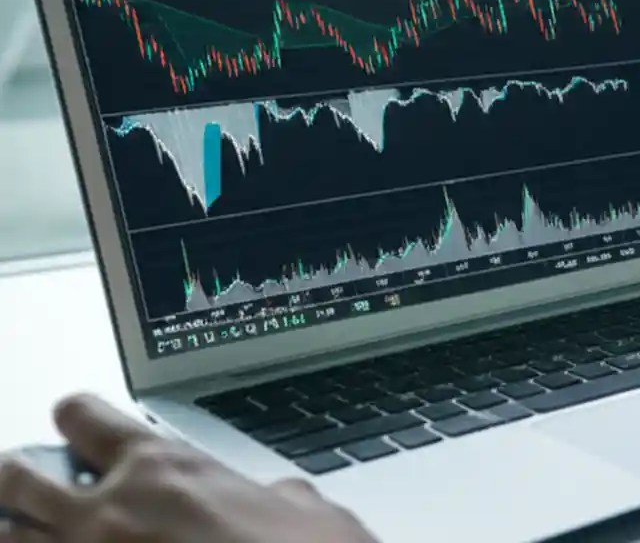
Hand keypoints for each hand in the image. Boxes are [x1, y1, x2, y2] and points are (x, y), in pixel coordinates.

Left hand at [0, 394, 377, 542]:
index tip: (79, 433)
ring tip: (45, 533)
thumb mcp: (302, 509)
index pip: (80, 416)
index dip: (75, 422)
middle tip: (38, 490)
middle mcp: (109, 512)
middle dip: (20, 479)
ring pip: (10, 535)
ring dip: (22, 532)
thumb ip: (272, 495)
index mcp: (161, 469)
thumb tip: (279, 498)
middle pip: (17, 477)